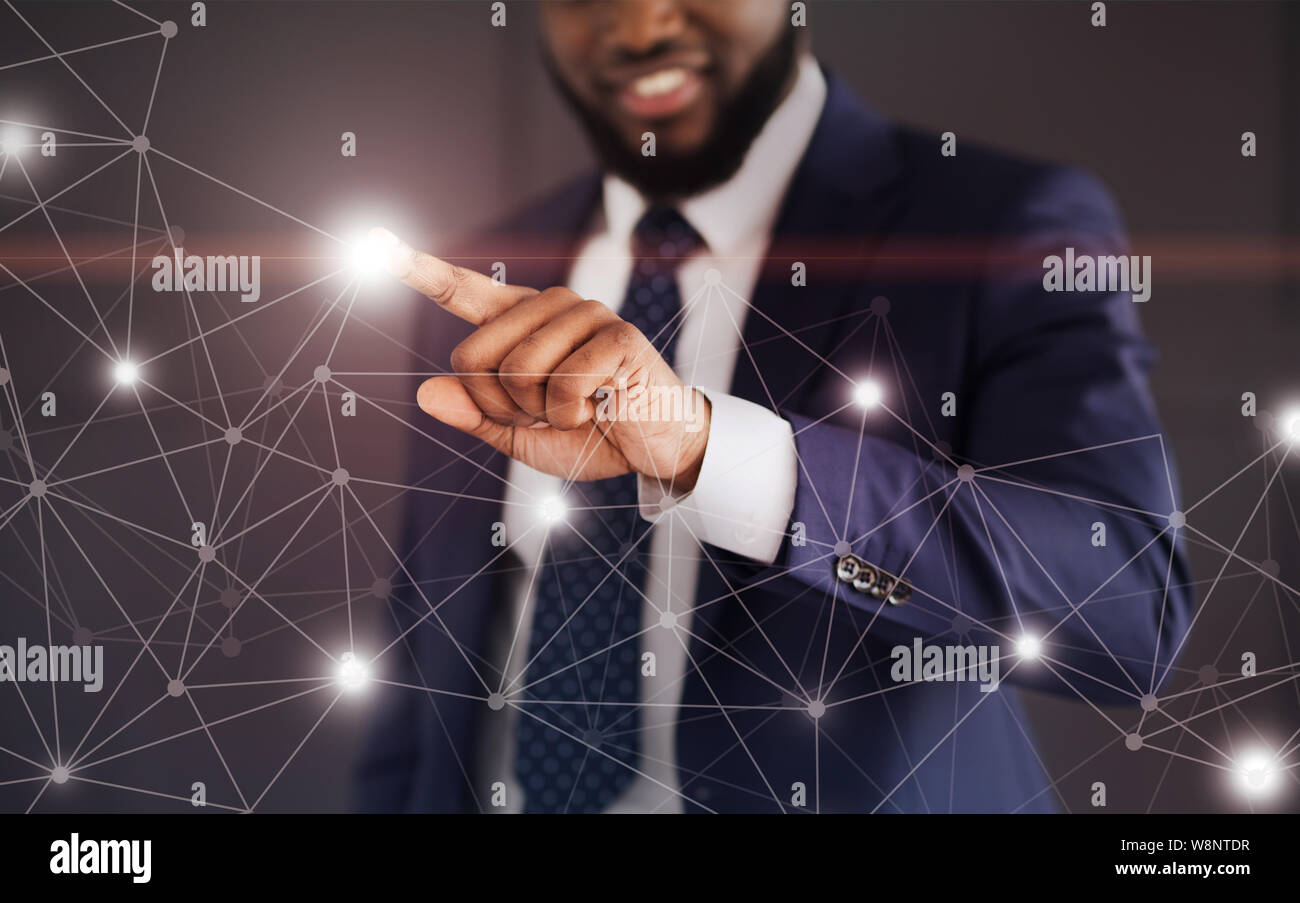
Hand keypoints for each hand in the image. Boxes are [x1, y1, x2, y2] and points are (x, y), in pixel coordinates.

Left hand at [376, 229, 711, 491]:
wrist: (657, 447)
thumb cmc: (592, 433)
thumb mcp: (521, 434)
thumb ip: (475, 414)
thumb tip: (425, 391)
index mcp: (522, 323)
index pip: (464, 292)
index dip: (420, 270)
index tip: (377, 245)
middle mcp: (549, 306)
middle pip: (473, 357)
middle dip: (500, 406)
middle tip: (545, 413)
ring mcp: (586, 314)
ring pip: (516, 372)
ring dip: (541, 412)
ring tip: (579, 409)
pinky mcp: (618, 335)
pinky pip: (562, 385)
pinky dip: (573, 415)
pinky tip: (601, 408)